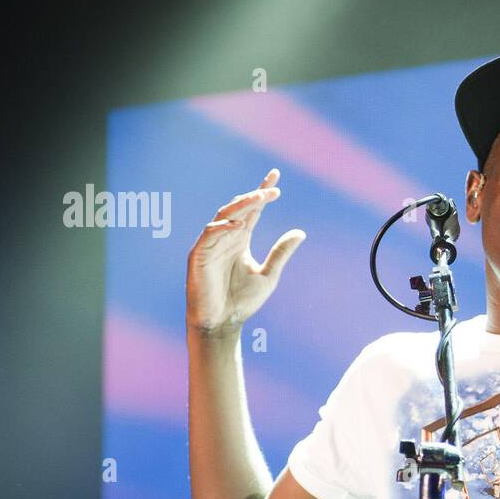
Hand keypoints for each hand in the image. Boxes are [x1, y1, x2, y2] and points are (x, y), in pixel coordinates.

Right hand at [185, 169, 304, 335]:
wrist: (221, 323)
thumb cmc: (242, 301)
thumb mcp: (269, 275)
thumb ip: (281, 253)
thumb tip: (301, 232)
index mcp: (240, 238)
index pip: (253, 210)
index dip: (262, 192)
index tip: (275, 175)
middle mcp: (225, 236)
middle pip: (239, 208)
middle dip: (254, 197)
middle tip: (272, 190)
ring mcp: (210, 244)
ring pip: (224, 216)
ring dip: (241, 206)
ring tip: (259, 199)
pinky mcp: (198, 255)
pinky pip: (209, 234)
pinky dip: (222, 227)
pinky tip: (238, 224)